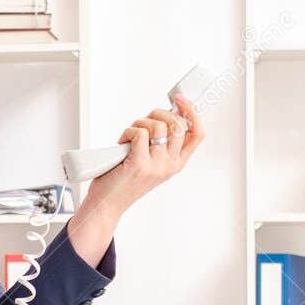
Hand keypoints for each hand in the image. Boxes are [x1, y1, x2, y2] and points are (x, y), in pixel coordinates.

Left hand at [80, 92, 205, 218]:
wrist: (107, 204)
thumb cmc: (124, 180)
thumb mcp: (150, 161)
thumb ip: (160, 142)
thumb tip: (163, 115)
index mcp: (176, 163)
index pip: (198, 133)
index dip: (193, 112)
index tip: (181, 100)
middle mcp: (170, 165)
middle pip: (177, 124)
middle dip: (158, 114)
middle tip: (143, 121)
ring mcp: (156, 165)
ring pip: (157, 125)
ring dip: (139, 123)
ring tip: (129, 136)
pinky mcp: (139, 164)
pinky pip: (139, 132)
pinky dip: (127, 132)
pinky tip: (122, 143)